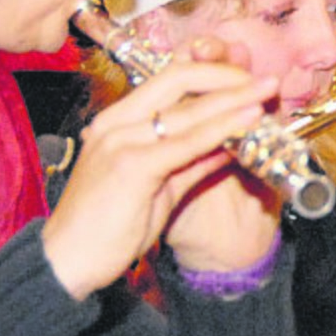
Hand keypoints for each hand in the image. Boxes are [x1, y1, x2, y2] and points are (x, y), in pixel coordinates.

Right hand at [42, 47, 277, 299]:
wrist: (68, 261)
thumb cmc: (107, 227)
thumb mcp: (157, 185)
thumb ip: (189, 160)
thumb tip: (227, 142)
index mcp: (117, 121)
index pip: (168, 79)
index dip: (210, 74)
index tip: (244, 80)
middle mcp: (116, 122)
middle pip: (178, 80)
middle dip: (226, 76)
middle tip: (264, 81)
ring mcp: (121, 141)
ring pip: (188, 109)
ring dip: (233, 98)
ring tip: (266, 90)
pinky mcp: (131, 166)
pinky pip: (186, 142)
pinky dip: (222, 129)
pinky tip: (248, 121)